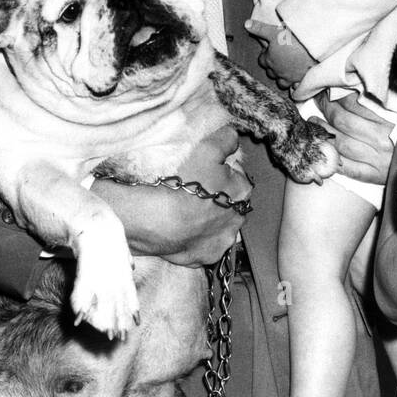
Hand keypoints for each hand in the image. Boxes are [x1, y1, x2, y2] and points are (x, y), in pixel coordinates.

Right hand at [95, 125, 251, 267]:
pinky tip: (182, 229)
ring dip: (208, 220)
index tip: (201, 171)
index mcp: (242, 191)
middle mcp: (238, 219)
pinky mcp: (204, 258)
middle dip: (216, 198)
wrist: (153, 218)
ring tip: (185, 211)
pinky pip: (203, 245)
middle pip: (229, 203)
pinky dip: (195, 239)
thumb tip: (232, 138)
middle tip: (191, 190)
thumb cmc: (182, 180)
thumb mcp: (206, 148)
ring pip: (218, 226)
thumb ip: (225, 139)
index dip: (219, 172)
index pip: (236, 176)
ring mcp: (221, 241)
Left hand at [246, 19, 313, 89]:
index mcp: (269, 60)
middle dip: (272, 66)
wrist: (313, 50)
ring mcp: (288, 77)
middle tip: (280, 57)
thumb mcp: (274, 31)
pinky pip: (294, 87)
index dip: (265, 54)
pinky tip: (296, 80)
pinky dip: (294, 85)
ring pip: (280, 82)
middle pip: (270, 72)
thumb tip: (246, 24)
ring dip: (281, 77)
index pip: (262, 60)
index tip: (271, 48)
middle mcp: (276, 71)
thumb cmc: (292, 41)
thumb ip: (260, 29)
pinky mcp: (300, 80)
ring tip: (286, 69)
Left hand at [316, 90, 392, 185]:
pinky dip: (335, 160)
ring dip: (324, 131)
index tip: (327, 89)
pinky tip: (324, 150)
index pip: (354, 103)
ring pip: (342, 143)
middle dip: (326, 109)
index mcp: (391, 120)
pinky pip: (350, 169)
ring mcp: (379, 160)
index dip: (336, 95)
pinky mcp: (377, 177)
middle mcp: (384, 140)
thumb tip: (360, 86)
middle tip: (318, 101)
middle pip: (344, 121)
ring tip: (314, 122)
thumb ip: (387, 98)